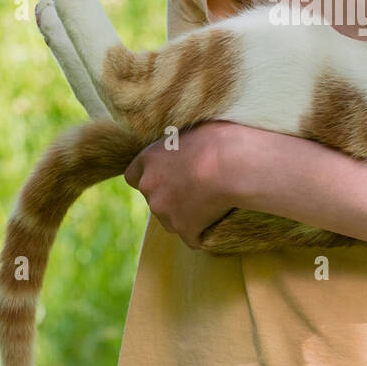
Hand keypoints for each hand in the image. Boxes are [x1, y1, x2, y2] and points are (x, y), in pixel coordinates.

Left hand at [123, 121, 241, 247]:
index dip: (150, 178)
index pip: (133, 176)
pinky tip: (219, 217)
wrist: (233, 164)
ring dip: (187, 215)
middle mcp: (150, 187)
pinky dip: (203, 231)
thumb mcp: (191, 129)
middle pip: (155, 199)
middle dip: (170, 198)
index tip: (166, 178)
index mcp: (149, 159)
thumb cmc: (218, 139)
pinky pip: (193, 236)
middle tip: (197, 190)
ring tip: (212, 202)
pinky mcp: (184, 229)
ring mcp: (165, 211)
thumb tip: (184, 144)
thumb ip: (178, 143)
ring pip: (172, 220)